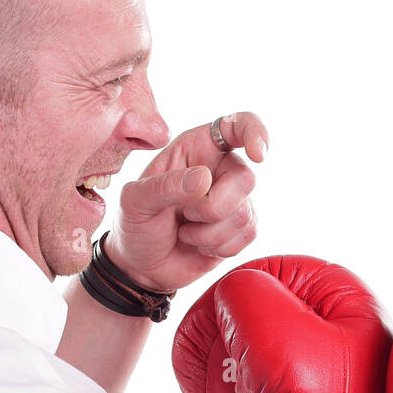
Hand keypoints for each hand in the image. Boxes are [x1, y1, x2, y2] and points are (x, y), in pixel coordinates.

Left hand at [104, 112, 268, 291]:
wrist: (142, 267)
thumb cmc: (136, 225)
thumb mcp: (135, 202)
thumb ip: (164, 187)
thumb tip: (203, 179)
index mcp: (195, 148)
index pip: (237, 125)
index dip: (255, 133)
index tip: (257, 155)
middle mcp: (219, 168)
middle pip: (245, 179)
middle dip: (212, 207)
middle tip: (184, 215)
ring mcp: (233, 199)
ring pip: (244, 214)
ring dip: (209, 233)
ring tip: (185, 231)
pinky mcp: (241, 227)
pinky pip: (248, 235)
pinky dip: (218, 247)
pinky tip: (198, 243)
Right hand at [172, 255, 392, 392]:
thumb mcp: (275, 335)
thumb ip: (245, 290)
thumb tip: (231, 297)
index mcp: (355, 306)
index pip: (277, 268)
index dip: (236, 293)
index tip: (214, 324)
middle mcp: (348, 335)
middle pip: (261, 306)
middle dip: (224, 332)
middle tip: (210, 363)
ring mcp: (326, 374)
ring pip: (251, 343)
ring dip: (222, 363)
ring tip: (217, 392)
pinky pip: (255, 380)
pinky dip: (231, 390)